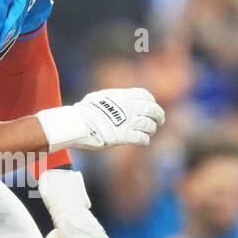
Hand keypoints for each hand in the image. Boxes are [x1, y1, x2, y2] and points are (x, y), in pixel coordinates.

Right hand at [34, 87, 164, 151]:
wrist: (77, 124)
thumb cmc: (84, 111)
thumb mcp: (100, 97)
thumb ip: (113, 99)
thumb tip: (116, 101)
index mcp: (124, 96)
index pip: (145, 95)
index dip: (151, 101)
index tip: (152, 105)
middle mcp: (130, 108)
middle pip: (152, 110)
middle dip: (158, 115)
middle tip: (160, 120)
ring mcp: (129, 122)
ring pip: (149, 125)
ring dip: (152, 129)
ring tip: (150, 132)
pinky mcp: (126, 136)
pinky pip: (142, 138)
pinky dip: (145, 140)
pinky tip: (144, 141)